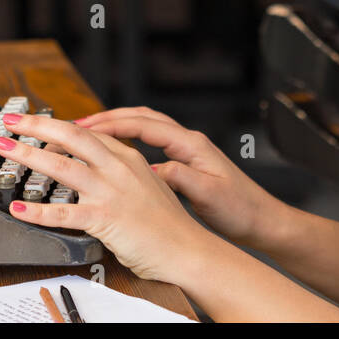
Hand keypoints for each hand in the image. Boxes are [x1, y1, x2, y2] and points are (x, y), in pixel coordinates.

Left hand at [0, 113, 209, 284]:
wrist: (186, 247)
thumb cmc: (168, 223)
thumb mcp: (148, 184)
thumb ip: (123, 173)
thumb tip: (100, 170)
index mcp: (128, 158)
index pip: (89, 133)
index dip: (59, 127)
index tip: (39, 126)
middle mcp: (118, 168)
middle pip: (72, 137)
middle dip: (38, 125)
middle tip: (12, 122)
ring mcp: (109, 192)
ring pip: (62, 166)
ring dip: (29, 155)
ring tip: (7, 149)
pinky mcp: (103, 218)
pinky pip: (62, 212)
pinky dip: (37, 211)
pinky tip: (18, 208)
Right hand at [76, 106, 288, 248]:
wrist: (261, 220)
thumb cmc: (240, 208)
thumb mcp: (209, 195)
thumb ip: (181, 178)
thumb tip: (152, 168)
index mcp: (192, 145)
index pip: (145, 124)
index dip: (113, 123)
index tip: (86, 126)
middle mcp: (188, 142)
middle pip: (140, 118)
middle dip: (108, 118)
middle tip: (77, 125)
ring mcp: (186, 151)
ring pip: (144, 128)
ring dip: (116, 127)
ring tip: (87, 134)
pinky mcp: (184, 163)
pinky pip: (149, 144)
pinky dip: (127, 142)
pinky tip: (112, 152)